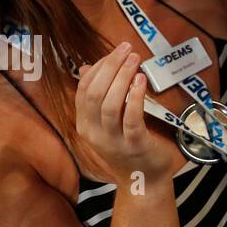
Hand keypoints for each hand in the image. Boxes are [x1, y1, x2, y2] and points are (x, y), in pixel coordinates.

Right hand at [75, 43, 175, 183]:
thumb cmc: (126, 143)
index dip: (99, 67)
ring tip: (135, 59)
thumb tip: (84, 68)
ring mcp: (112, 140)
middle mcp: (93, 132)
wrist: (143, 178)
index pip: (83, 89)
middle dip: (110, 67)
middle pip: (94, 94)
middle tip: (127, 48)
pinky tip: (141, 81)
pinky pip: (130, 119)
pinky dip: (134, 97)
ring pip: (109, 105)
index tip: (116, 51)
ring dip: (123, 78)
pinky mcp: (133, 144)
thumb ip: (97, 96)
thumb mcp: (106, 121)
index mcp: (84, 124)